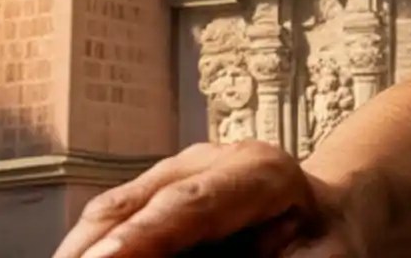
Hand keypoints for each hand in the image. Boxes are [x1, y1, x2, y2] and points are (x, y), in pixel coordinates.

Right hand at [53, 140, 363, 257]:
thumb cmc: (324, 244)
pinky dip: (92, 248)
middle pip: (139, 205)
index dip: (147, 233)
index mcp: (262, 172)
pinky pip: (111, 224)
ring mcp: (174, 173)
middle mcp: (211, 162)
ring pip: (113, 213)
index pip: (196, 202)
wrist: (326, 217)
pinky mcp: (152, 194)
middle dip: (99, 246)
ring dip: (85, 249)